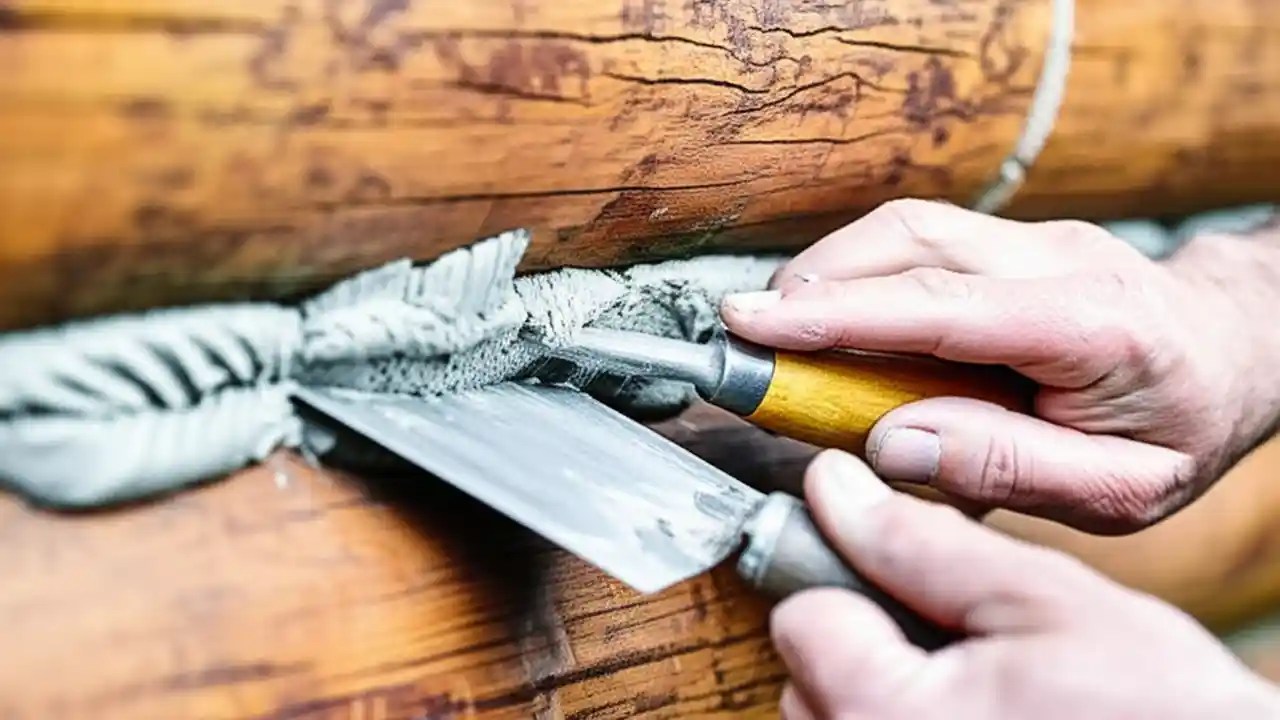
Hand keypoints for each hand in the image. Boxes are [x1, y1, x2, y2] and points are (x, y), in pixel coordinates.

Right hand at [722, 200, 1279, 532]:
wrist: (1236, 352)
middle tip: (746, 339)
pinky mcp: (1011, 241)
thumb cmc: (1183, 428)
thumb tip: (891, 447)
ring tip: (783, 337)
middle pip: (909, 240)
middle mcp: (1057, 259)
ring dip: (830, 277)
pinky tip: (842, 327)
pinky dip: (862, 279)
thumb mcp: (1122, 490)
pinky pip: (919, 244)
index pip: (936, 305)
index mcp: (1088, 326)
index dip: (833, 314)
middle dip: (812, 285)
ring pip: (905, 229)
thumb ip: (1007, 470)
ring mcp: (1035, 239)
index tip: (750, 325)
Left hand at [772, 450, 1279, 719]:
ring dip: (880, 686)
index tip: (898, 570)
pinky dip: (903, 719)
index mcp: (884, 715)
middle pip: (805, 677)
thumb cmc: (1152, 707)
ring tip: (968, 677)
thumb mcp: (1041, 598)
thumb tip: (835, 487)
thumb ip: (922, 542)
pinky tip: (972, 712)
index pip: (801, 618)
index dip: (847, 577)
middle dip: (860, 636)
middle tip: (948, 629)